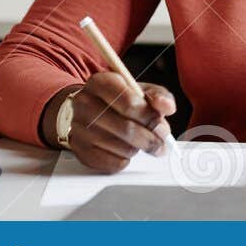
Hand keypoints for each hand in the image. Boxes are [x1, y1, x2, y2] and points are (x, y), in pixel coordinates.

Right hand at [45, 72, 173, 172]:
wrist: (89, 108)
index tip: (161, 125)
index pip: (129, 103)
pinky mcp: (78, 149)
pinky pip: (111, 163)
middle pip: (126, 129)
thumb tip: (168, 107)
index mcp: (101, 82)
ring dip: (139, 148)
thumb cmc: (119, 99)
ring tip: (141, 141)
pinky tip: (126, 149)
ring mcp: (78, 128)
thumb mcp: (140, 89)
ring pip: (121, 148)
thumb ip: (159, 95)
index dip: (150, 117)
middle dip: (150, 138)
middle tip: (161, 141)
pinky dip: (126, 160)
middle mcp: (84, 103)